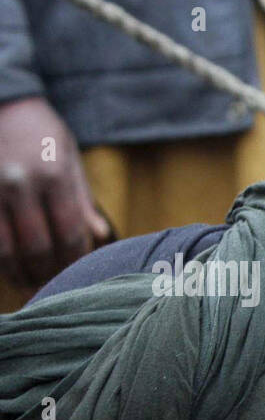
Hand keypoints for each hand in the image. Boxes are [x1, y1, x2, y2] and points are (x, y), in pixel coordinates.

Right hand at [0, 97, 109, 290]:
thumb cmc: (39, 132)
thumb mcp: (68, 157)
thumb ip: (82, 199)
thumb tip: (101, 235)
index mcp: (53, 176)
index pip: (70, 234)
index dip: (75, 260)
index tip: (78, 273)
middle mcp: (20, 184)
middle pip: (38, 247)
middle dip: (48, 273)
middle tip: (54, 286)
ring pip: (6, 248)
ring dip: (19, 273)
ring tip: (29, 284)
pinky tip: (8, 267)